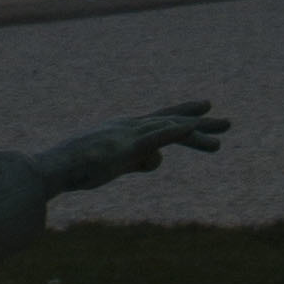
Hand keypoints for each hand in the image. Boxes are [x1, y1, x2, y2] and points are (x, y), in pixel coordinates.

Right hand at [47, 98, 227, 191]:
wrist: (55, 168)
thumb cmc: (79, 168)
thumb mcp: (116, 166)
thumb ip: (138, 161)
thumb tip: (158, 161)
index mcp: (127, 130)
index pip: (162, 124)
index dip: (185, 120)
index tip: (205, 115)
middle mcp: (131, 126)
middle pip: (172, 121)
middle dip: (201, 122)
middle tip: (228, 123)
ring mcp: (129, 134)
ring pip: (170, 128)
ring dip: (198, 130)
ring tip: (223, 134)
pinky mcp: (126, 146)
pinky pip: (156, 136)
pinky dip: (176, 131)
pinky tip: (191, 127)